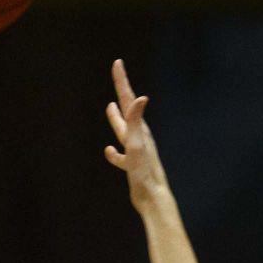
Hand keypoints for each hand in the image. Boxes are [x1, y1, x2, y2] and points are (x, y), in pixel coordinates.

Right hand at [104, 59, 170, 212]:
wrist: (154, 199)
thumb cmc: (145, 173)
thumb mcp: (138, 145)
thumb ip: (137, 122)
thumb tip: (140, 98)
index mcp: (140, 129)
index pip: (129, 99)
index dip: (122, 81)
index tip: (117, 63)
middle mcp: (140, 137)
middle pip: (128, 109)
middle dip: (122, 91)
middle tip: (118, 75)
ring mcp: (137, 151)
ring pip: (124, 129)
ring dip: (117, 117)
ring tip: (111, 106)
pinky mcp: (134, 166)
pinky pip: (121, 155)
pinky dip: (114, 151)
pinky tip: (108, 151)